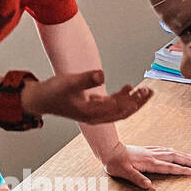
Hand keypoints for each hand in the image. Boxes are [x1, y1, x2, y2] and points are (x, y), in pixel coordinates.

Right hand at [26, 69, 152, 124]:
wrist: (40, 99)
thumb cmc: (52, 92)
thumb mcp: (69, 82)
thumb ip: (86, 79)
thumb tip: (102, 75)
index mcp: (91, 113)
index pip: (118, 109)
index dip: (131, 100)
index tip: (141, 90)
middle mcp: (95, 116)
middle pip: (123, 113)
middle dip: (137, 103)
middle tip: (149, 92)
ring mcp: (94, 114)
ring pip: (119, 110)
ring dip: (132, 101)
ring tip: (143, 91)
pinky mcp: (92, 108)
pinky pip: (111, 106)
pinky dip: (121, 98)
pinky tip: (127, 88)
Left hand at [101, 142, 190, 189]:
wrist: (110, 150)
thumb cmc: (116, 163)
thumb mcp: (125, 173)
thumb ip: (138, 179)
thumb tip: (149, 186)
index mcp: (149, 163)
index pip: (168, 167)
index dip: (181, 170)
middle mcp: (152, 156)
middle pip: (173, 158)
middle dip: (186, 161)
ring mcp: (150, 151)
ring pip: (170, 152)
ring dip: (181, 155)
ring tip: (190, 158)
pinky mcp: (146, 149)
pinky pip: (163, 149)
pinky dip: (171, 151)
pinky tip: (173, 151)